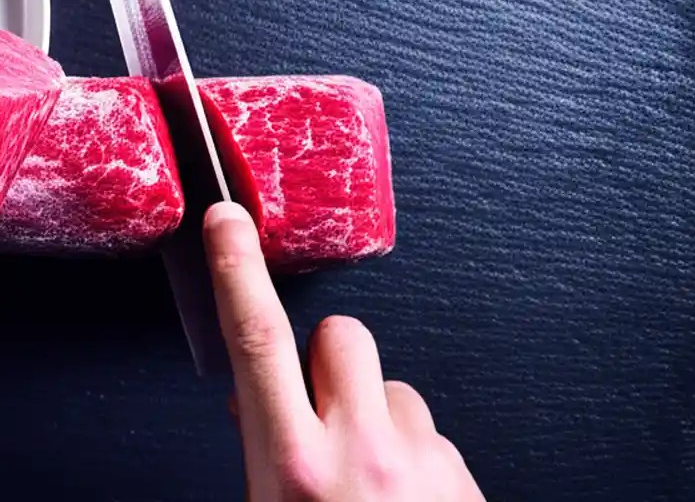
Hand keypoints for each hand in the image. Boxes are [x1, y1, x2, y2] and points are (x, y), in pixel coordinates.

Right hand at [203, 203, 484, 500]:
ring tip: (369, 485)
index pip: (258, 342)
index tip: (228, 220)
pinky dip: (414, 465)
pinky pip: (434, 440)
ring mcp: (423, 465)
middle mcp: (363, 456)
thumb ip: (261, 454)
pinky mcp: (466, 481)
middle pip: (341, 335)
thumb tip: (253, 405)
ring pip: (396, 391)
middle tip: (319, 415)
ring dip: (376, 422)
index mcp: (296, 467)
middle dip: (325, 358)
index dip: (239, 272)